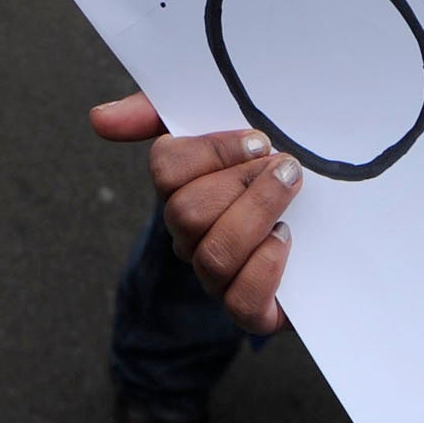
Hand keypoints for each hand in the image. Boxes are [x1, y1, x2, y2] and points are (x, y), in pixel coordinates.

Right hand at [91, 93, 300, 333]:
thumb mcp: (220, 124)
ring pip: (214, 254)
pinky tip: (287, 238)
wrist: (326, 222)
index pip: (166, 170)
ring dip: (258, 214)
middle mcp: (189, 236)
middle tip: (285, 166)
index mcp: (179, 189)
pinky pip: (240, 300)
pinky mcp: (249, 310)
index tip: (258, 140)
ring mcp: (215, 276)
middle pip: (187, 213)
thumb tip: (98, 118)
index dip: (213, 152)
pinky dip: (266, 265)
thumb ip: (156, 112)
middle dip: (243, 184)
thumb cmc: (261, 168)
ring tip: (292, 189)